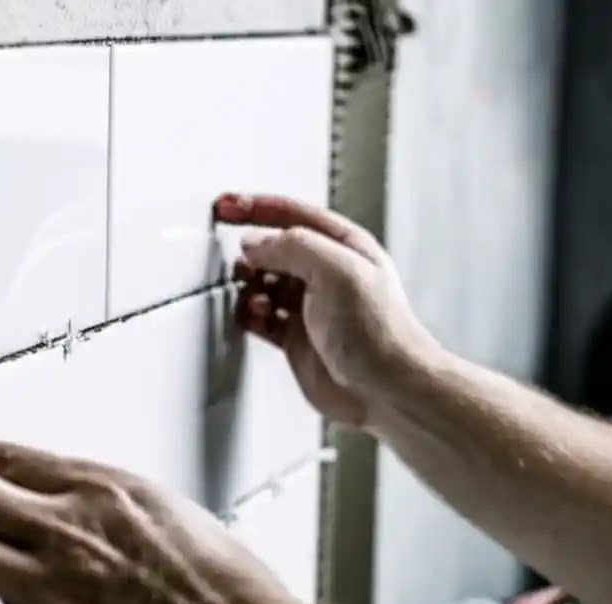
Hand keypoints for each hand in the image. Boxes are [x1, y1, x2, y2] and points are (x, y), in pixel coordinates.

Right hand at [215, 193, 440, 426]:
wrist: (384, 389)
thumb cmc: (379, 332)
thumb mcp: (337, 270)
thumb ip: (291, 247)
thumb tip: (254, 242)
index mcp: (343, 247)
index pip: (292, 214)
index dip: (256, 207)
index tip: (227, 206)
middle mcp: (325, 274)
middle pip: (274, 248)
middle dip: (251, 250)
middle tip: (239, 258)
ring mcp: (309, 306)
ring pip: (262, 282)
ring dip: (250, 285)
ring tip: (255, 294)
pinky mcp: (294, 337)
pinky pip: (259, 316)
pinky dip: (249, 313)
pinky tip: (255, 314)